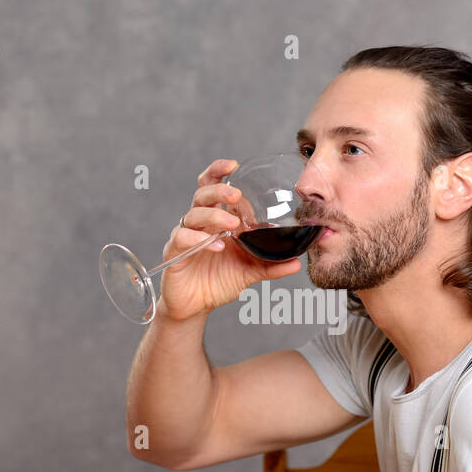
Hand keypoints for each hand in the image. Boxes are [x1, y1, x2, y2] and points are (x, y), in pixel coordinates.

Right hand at [158, 158, 303, 321]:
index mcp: (215, 220)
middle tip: (236, 195)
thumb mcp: (249, 272)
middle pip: (201, 195)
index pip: (212, 186)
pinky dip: (198, 239)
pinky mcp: (174, 253)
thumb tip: (296, 263)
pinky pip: (181, 238)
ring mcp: (185, 237)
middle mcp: (199, 223)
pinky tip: (216, 245)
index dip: (218, 172)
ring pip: (193, 215)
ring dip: (213, 216)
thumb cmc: (218, 282)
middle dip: (218, 191)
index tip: (234, 164)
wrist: (195, 307)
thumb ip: (271, 266)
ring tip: (231, 224)